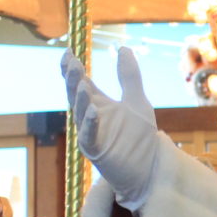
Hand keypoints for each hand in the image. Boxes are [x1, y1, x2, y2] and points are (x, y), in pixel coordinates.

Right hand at [61, 47, 163, 211]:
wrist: (149, 169)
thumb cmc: (140, 138)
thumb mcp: (138, 101)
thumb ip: (129, 76)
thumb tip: (122, 47)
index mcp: (99, 105)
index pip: (81, 83)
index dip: (73, 69)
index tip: (68, 52)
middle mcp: (91, 118)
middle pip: (77, 96)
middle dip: (73, 80)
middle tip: (71, 63)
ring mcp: (91, 135)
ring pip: (80, 114)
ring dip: (81, 99)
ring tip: (82, 83)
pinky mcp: (96, 151)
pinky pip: (89, 136)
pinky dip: (90, 124)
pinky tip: (93, 111)